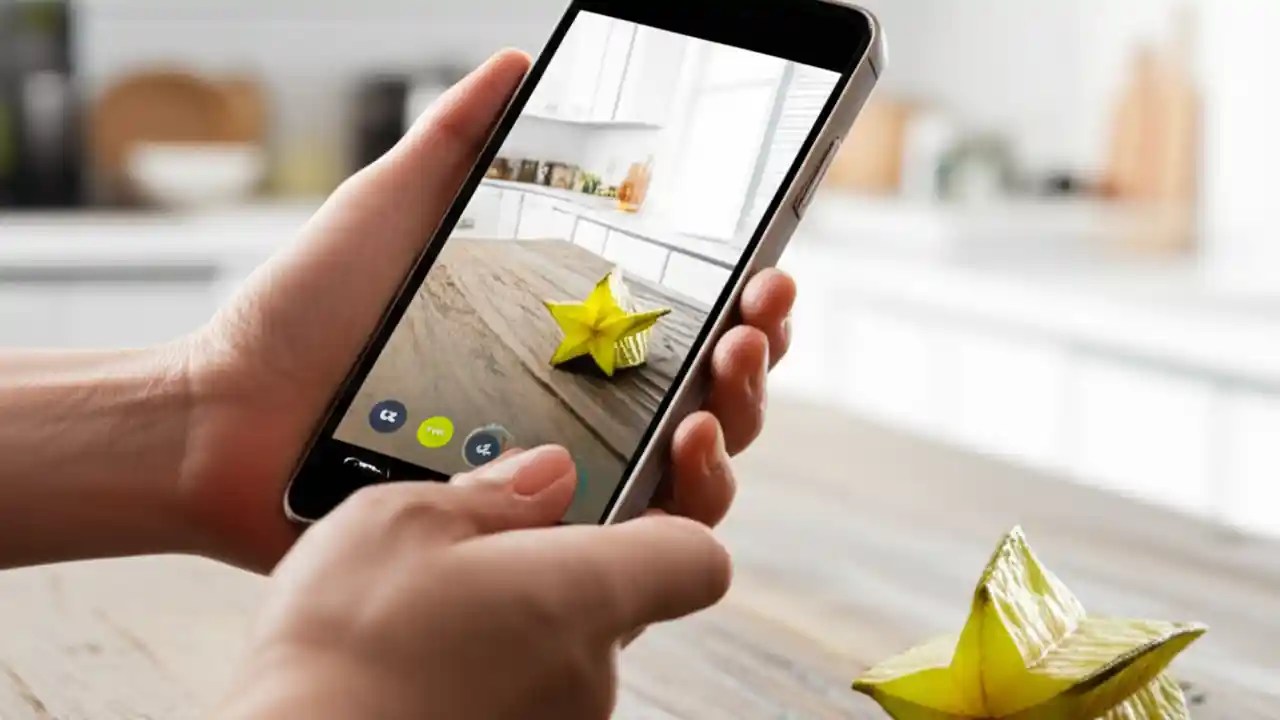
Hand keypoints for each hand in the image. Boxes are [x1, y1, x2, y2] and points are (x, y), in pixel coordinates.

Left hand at [178, 50, 794, 570]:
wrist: (229, 418)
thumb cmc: (303, 320)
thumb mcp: (392, 208)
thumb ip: (458, 141)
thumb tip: (517, 65)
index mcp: (557, 345)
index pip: (677, 330)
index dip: (739, 305)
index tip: (765, 271)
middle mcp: (571, 417)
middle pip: (707, 399)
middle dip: (755, 355)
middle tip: (753, 318)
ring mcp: (556, 485)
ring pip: (695, 473)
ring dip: (738, 419)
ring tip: (727, 373)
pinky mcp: (533, 549)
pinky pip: (639, 541)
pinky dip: (687, 502)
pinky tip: (690, 448)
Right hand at [216, 447, 729, 719]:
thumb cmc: (343, 645)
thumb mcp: (402, 521)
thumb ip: (494, 493)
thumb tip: (551, 473)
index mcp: (585, 592)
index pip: (698, 555)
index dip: (679, 517)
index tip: (637, 491)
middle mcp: (593, 671)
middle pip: (623, 596)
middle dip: (567, 562)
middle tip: (485, 541)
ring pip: (567, 646)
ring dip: (522, 616)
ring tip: (431, 601)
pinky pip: (528, 691)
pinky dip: (493, 667)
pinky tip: (422, 651)